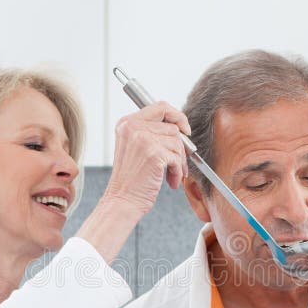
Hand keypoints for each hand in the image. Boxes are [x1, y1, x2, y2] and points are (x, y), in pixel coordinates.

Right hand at [104, 101, 189, 215]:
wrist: (122, 200)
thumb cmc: (130, 180)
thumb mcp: (134, 148)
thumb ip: (151, 133)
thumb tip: (180, 128)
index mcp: (127, 123)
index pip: (160, 107)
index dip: (177, 116)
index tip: (185, 130)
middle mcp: (133, 127)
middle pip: (172, 127)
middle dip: (179, 148)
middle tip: (176, 164)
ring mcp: (143, 139)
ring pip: (177, 143)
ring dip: (178, 162)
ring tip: (171, 175)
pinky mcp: (154, 153)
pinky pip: (177, 158)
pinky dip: (177, 171)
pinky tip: (170, 181)